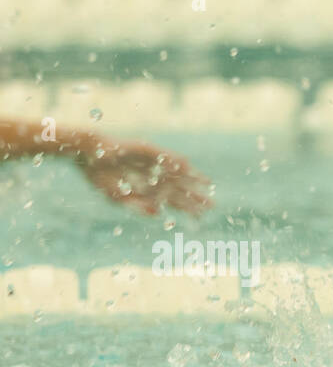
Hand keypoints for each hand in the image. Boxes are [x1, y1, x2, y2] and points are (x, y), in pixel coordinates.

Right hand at [75, 136, 211, 216]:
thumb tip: (158, 214)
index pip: (173, 201)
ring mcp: (150, 163)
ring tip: (209, 183)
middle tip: (214, 205)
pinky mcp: (144, 150)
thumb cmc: (99, 179)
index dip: (187, 209)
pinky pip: (162, 155)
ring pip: (176, 172)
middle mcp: (153, 177)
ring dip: (192, 177)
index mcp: (148, 190)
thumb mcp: (117, 198)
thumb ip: (138, 206)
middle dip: (196, 197)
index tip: (202, 217)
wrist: (86, 155)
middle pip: (179, 189)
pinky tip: (188, 164)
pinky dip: (174, 159)